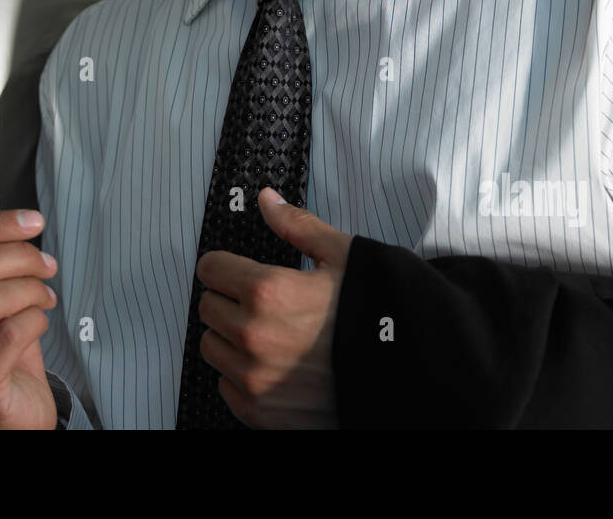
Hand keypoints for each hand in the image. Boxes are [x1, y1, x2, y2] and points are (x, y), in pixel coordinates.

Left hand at [196, 187, 352, 428]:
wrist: (406, 374)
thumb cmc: (376, 313)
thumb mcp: (343, 257)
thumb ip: (297, 226)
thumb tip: (267, 200)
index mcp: (268, 292)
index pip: (210, 269)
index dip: (225, 265)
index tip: (238, 271)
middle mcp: (253, 336)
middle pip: (207, 308)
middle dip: (228, 300)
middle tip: (261, 304)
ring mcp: (254, 379)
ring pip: (212, 347)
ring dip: (231, 338)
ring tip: (270, 335)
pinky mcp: (259, 412)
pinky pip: (227, 385)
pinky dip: (242, 374)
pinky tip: (275, 365)